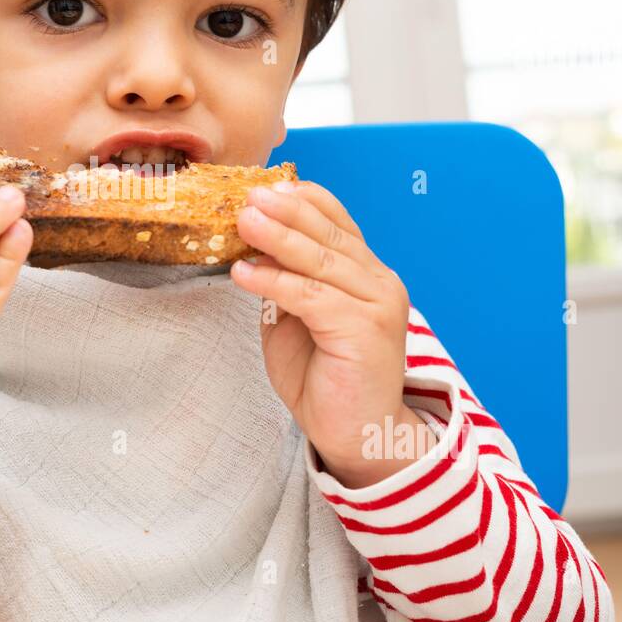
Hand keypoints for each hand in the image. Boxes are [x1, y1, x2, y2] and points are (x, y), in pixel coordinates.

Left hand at [229, 179, 421, 487]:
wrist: (358, 434)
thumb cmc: (327, 380)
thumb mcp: (299, 320)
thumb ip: (287, 285)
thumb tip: (253, 251)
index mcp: (368, 274)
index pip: (339, 222)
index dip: (303, 201)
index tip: (266, 186)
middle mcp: (380, 282)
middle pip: (328, 235)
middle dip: (285, 211)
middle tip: (247, 195)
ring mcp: (377, 304)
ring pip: (320, 260)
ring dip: (277, 238)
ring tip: (242, 220)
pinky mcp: (364, 330)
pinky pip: (311, 296)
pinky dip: (274, 280)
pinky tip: (243, 272)